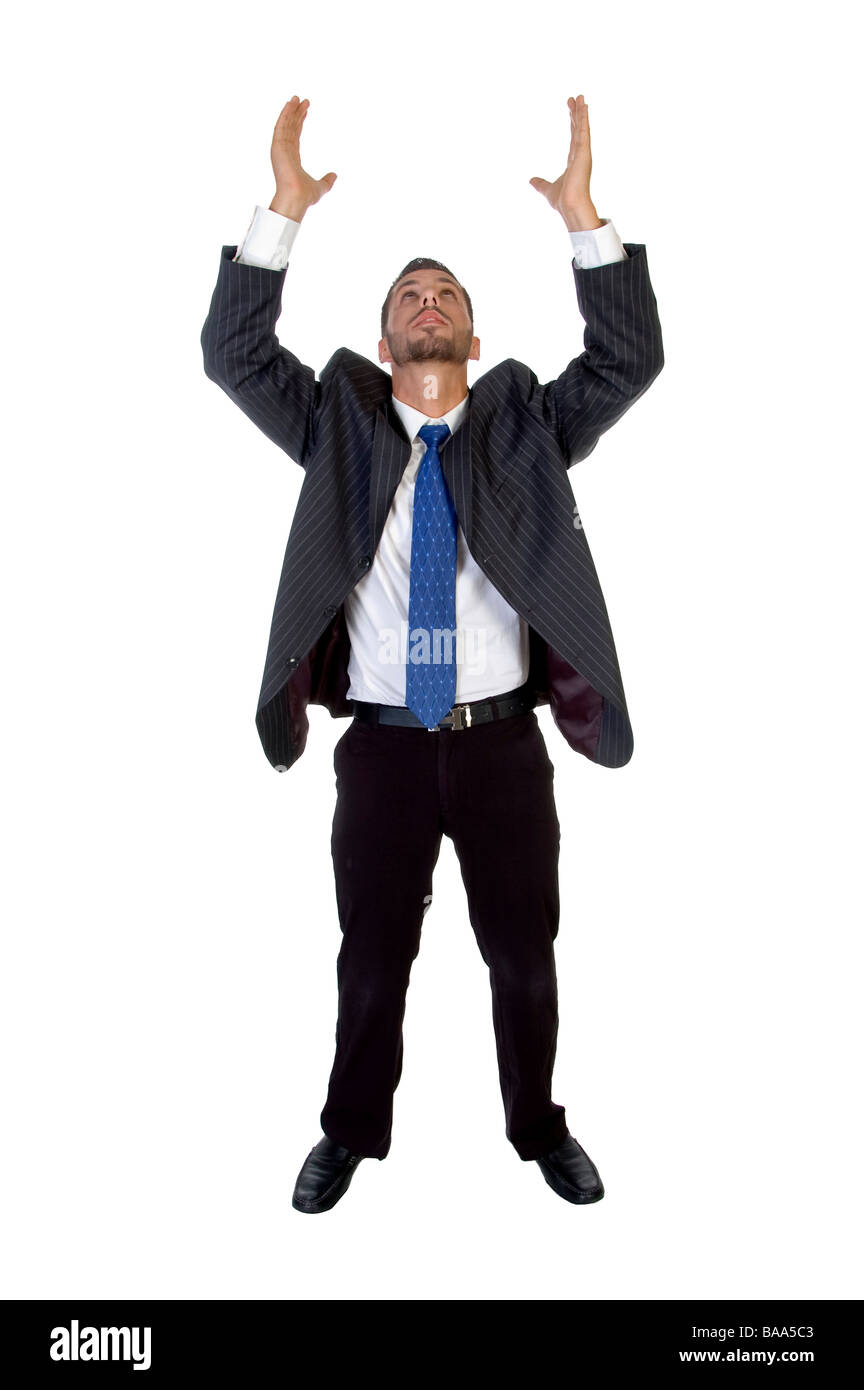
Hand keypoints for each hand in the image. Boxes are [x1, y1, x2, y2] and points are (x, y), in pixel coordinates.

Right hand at [269, 96, 336, 221]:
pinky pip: (280, 126)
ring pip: (285, 125)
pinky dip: (284, 114)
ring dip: (290, 110)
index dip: (299, 123)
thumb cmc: (305, 196)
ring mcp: (280, 149)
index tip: (305, 111)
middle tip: (302, 100)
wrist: (297, 198)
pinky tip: (290, 103)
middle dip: (295, 113)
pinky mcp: (277, 146)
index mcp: (292, 159)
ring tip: (296, 97)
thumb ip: (327, 181)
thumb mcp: (321, 187)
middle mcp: (284, 153)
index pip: (295, 136)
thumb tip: (335, 175)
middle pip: (290, 128)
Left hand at [529, 96, 600, 231]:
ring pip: (582, 128)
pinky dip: (584, 119)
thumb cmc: (562, 201)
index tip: (571, 109)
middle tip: (576, 97)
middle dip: (577, 113)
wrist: (569, 206)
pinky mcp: (584, 153)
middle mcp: (580, 155)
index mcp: (574, 160)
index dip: (573, 122)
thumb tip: (531, 181)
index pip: (573, 137)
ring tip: (581, 96)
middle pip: (578, 129)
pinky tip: (584, 106)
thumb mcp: (547, 189)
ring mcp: (583, 153)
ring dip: (582, 112)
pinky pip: (584, 131)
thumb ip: (540, 184)